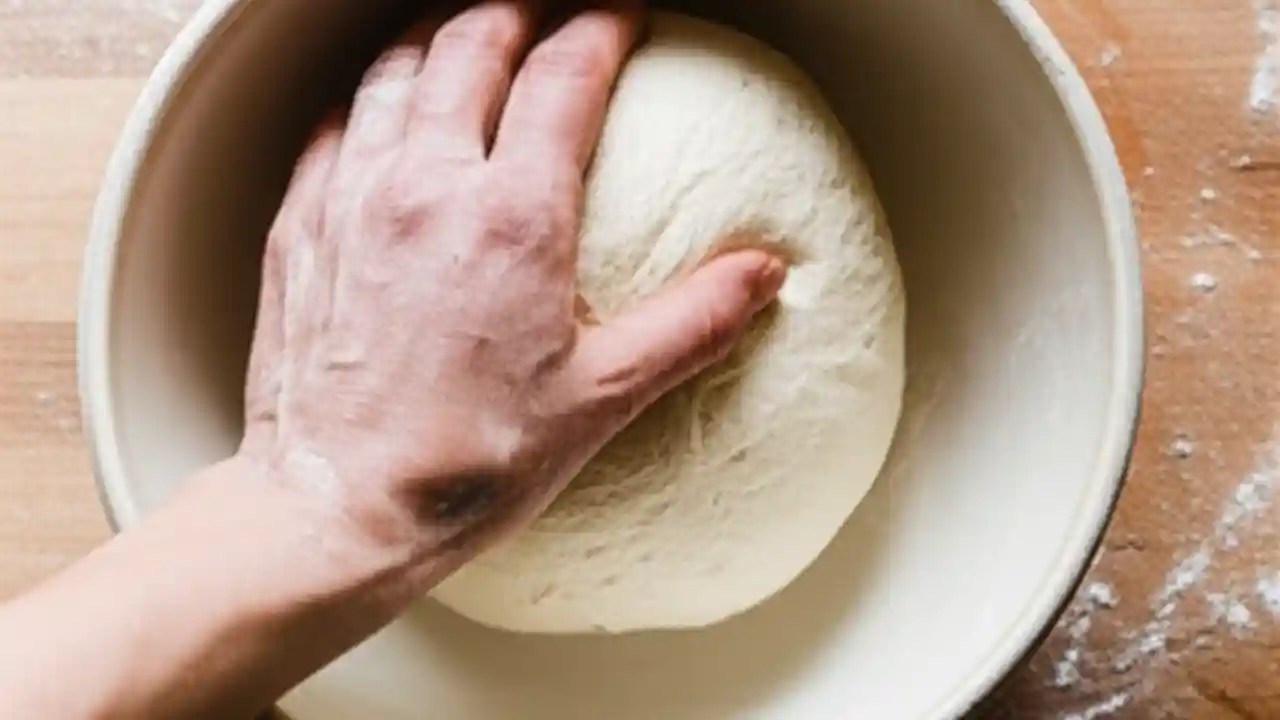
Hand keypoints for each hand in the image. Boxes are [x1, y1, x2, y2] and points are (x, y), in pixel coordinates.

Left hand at [240, 0, 784, 585]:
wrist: (340, 509)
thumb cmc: (472, 461)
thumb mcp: (603, 397)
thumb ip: (692, 323)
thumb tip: (764, 274)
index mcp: (512, 216)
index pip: (565, 75)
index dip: (603, 26)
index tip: (623, 13)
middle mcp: (427, 185)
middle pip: (474, 42)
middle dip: (519, 9)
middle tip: (549, 11)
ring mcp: (352, 199)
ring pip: (396, 70)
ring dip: (442, 36)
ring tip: (470, 33)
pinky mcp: (299, 228)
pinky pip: (334, 127)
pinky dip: (371, 98)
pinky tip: (384, 111)